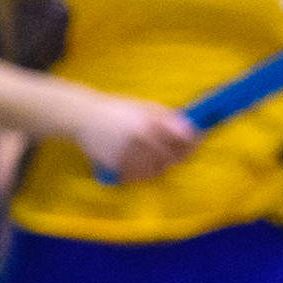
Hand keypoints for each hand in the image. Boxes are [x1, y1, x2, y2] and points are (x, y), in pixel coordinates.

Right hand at [70, 94, 197, 182]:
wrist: (84, 118)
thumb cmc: (119, 110)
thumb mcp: (145, 106)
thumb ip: (167, 118)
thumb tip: (190, 129)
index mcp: (148, 121)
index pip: (180, 136)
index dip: (193, 141)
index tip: (198, 141)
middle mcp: (138, 138)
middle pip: (171, 156)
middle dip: (180, 155)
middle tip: (183, 153)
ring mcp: (126, 154)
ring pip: (156, 169)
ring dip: (164, 165)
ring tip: (163, 158)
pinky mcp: (115, 166)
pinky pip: (138, 175)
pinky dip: (146, 173)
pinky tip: (146, 164)